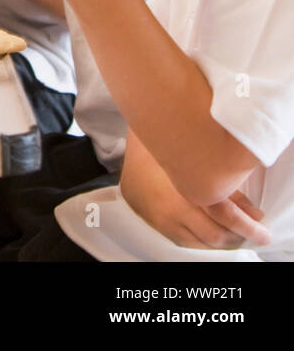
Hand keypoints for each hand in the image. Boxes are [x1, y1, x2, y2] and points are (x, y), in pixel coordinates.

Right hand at [121, 134, 270, 248]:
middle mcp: (168, 213)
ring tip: (230, 231)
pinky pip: (181, 240)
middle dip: (234, 236)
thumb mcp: (199, 166)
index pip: (223, 221)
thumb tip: (254, 213)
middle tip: (249, 231)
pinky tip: (207, 229)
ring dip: (217, 240)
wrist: (129, 145)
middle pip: (212, 236)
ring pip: (197, 244)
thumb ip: (228, 192)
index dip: (247, 227)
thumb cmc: (166, 149)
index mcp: (180, 196)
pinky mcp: (150, 221)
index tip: (261, 231)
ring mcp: (157, 219)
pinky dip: (199, 239)